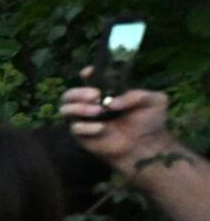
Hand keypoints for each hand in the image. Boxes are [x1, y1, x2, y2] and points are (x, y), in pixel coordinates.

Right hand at [59, 80, 176, 177]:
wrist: (148, 147)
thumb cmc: (151, 122)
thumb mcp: (155, 101)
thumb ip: (138, 95)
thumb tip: (111, 102)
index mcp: (107, 92)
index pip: (89, 79)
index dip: (86, 74)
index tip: (88, 73)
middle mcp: (92, 104)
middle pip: (69, 94)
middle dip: (78, 92)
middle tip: (96, 95)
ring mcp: (85, 120)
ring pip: (65, 109)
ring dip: (78, 107)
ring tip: (98, 111)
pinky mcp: (82, 136)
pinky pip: (74, 127)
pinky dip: (86, 126)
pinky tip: (102, 128)